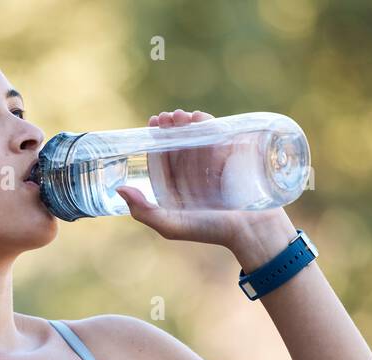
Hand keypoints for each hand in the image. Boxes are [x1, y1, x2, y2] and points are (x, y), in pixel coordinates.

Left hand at [114, 109, 295, 259]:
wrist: (251, 229)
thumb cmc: (211, 230)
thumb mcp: (171, 225)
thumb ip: (144, 212)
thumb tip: (120, 189)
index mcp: (175, 191)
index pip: (161, 161)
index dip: (155, 142)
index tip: (152, 125)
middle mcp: (191, 178)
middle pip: (177, 146)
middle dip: (170, 129)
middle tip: (166, 117)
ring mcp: (211, 167)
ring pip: (195, 139)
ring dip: (187, 124)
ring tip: (181, 115)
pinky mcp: (230, 160)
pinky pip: (216, 138)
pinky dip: (207, 126)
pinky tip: (198, 118)